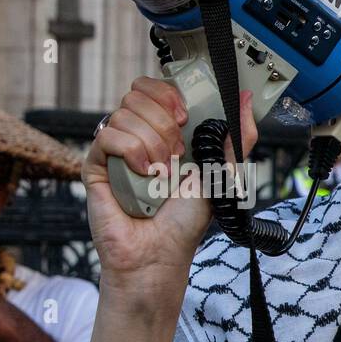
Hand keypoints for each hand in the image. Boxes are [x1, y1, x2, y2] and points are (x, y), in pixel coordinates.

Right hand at [84, 78, 257, 280]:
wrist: (159, 255)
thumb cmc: (184, 222)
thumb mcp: (222, 174)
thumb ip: (238, 137)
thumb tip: (245, 99)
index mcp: (162, 131)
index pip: (152, 87)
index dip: (168, 94)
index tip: (185, 118)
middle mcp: (136, 136)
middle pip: (137, 94)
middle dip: (164, 122)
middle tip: (176, 155)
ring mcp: (114, 150)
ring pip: (124, 113)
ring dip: (152, 144)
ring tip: (159, 174)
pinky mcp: (95, 165)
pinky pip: (107, 135)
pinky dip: (131, 152)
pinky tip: (141, 175)